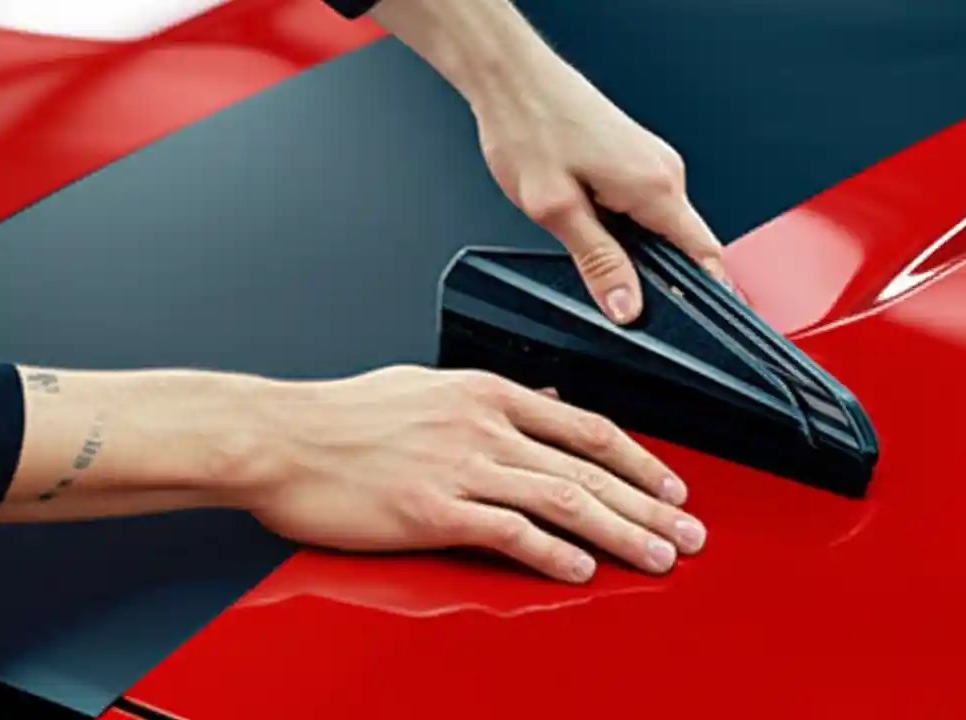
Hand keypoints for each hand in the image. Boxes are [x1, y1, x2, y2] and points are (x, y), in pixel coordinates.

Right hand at [240, 366, 705, 583]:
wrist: (277, 438)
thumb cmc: (344, 416)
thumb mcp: (428, 387)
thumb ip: (493, 398)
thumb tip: (544, 400)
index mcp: (487, 393)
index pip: (587, 426)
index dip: (638, 460)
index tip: (671, 486)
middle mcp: (484, 426)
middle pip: (588, 468)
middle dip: (648, 504)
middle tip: (688, 533)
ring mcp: (460, 466)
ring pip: (563, 500)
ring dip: (620, 533)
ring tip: (657, 557)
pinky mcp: (431, 510)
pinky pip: (509, 532)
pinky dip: (552, 554)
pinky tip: (581, 571)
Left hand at [370, 0, 730, 324]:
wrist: (510, 78)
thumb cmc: (529, 127)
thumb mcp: (557, 210)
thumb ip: (598, 263)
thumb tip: (627, 307)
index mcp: (656, 187)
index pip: (706, 255)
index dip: (706, 297)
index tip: (694, 326)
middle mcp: (664, 171)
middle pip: (684, 246)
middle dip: (658, 278)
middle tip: (616, 294)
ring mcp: (652, 162)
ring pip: (661, 227)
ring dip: (635, 249)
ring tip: (590, 244)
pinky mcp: (635, 157)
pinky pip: (645, 206)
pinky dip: (626, 226)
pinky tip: (590, 221)